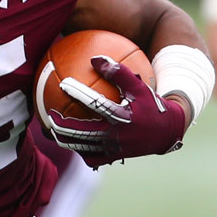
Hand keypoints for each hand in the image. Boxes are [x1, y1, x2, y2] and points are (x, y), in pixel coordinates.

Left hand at [46, 55, 190, 166]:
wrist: (167, 132)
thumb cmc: (151, 105)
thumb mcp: (139, 87)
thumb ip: (119, 72)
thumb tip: (95, 58)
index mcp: (123, 117)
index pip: (97, 104)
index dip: (79, 93)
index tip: (63, 83)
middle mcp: (117, 136)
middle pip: (83, 134)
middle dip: (63, 126)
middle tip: (49, 116)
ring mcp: (114, 150)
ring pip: (83, 148)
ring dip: (66, 141)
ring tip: (52, 132)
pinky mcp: (114, 157)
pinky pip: (91, 158)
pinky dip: (79, 151)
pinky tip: (71, 143)